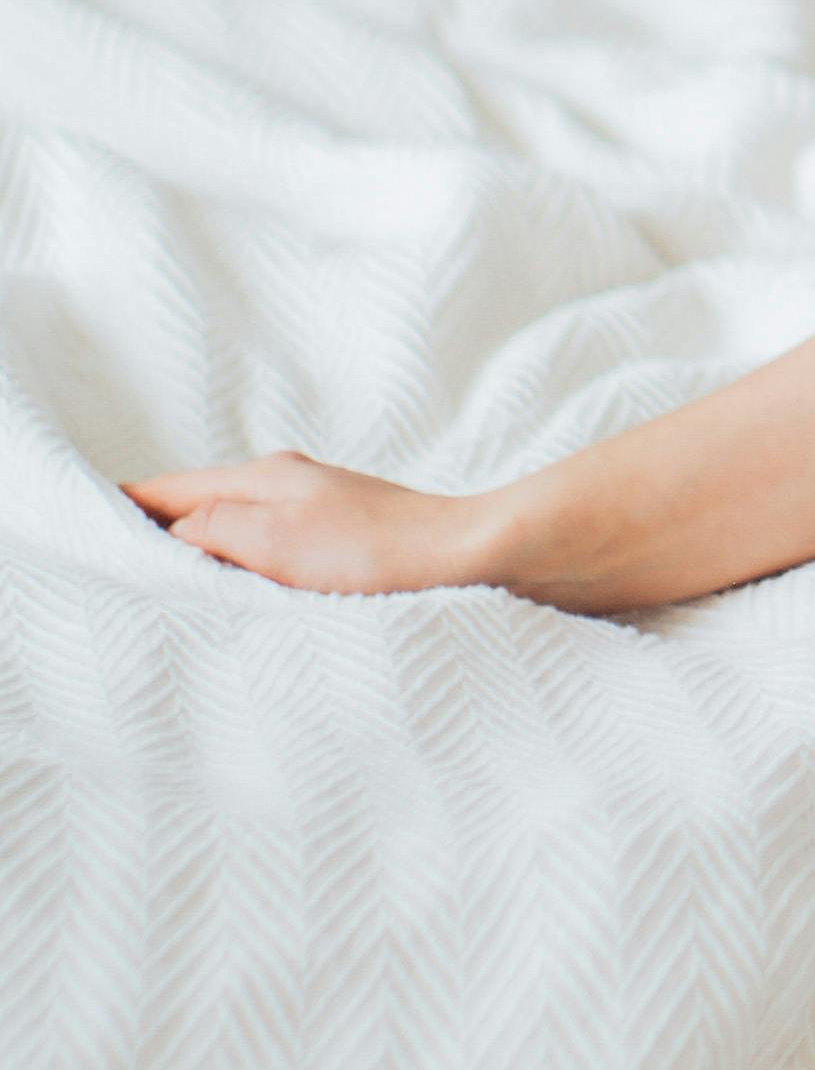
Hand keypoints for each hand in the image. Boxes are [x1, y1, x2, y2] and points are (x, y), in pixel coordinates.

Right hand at [125, 455, 504, 594]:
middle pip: (198, 503)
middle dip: (156, 532)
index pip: (171, 489)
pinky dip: (238, 565)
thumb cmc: (378, 552)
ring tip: (167, 586)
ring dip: (198, 552)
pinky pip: (266, 546)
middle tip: (116, 569)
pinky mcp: (342, 537)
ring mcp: (316, 507)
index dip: (126, 511)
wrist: (469, 556)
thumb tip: (169, 532)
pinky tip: (238, 592)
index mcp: (265, 477)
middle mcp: (288, 483)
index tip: (91, 535)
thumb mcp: (277, 544)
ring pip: (232, 526)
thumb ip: (214, 532)